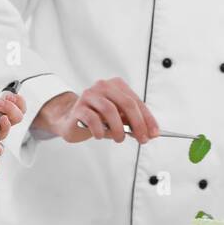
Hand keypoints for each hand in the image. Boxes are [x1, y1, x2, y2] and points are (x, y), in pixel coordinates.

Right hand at [33, 78, 159, 143]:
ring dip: (118, 128)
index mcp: (116, 85)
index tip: (154, 133)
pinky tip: (101, 136)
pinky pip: (92, 118)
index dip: (147, 118)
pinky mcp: (78, 108)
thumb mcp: (117, 120)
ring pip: (109, 109)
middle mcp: (103, 86)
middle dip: (137, 123)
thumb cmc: (97, 118)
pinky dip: (100, 130)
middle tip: (142, 139)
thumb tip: (149, 133)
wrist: (69, 119)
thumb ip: (131, 124)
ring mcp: (89, 95)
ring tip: (119, 139)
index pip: (136, 101)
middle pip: (126, 103)